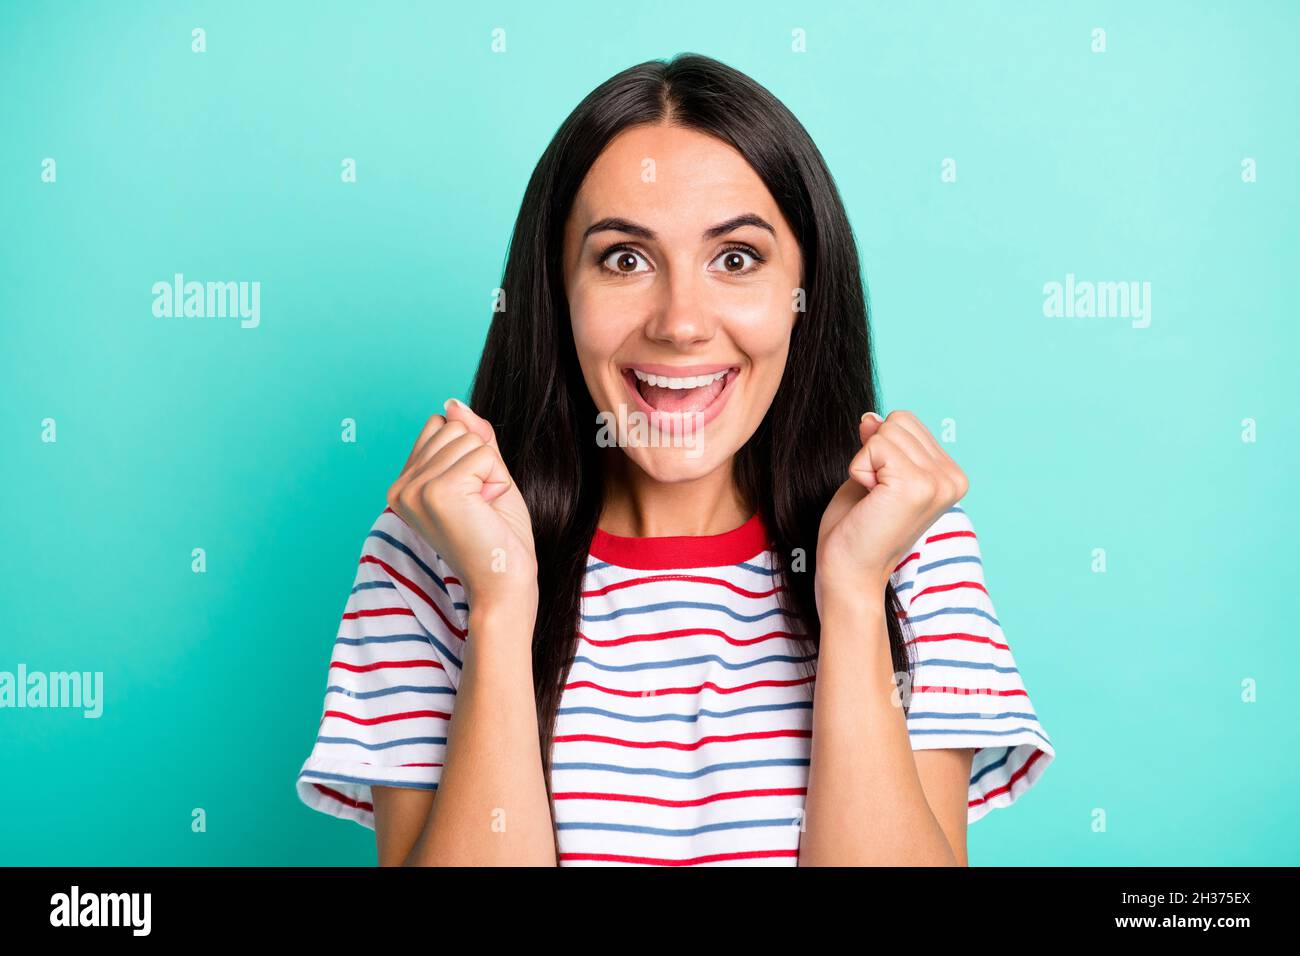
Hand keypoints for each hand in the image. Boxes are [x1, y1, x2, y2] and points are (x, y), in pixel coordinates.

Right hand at [386, 398, 538, 612]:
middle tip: (481, 505)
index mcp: (403, 484)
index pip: (440, 426)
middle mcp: (401, 486)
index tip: (470, 497)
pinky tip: (485, 509)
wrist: (504, 582)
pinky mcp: (437, 492)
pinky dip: (496, 480)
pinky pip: (483, 455)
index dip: (469, 455)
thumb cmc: (498, 536)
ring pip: (470, 439)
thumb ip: (471, 437)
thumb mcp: (486, 475)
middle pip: (454, 428)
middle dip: (481, 462)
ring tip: (483, 509)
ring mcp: (415, 489)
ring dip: (491, 472)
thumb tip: (454, 403)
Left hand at [815, 410, 967, 615]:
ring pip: (886, 430)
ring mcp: (938, 482)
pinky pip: (874, 445)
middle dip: (873, 452)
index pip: (908, 422)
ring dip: (866, 463)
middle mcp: (953, 479)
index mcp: (950, 476)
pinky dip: (859, 469)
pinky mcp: (917, 486)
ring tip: (874, 499)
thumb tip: (871, 417)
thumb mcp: (873, 475)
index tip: (882, 489)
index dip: (880, 449)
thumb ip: (881, 444)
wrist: (850, 572)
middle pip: (899, 421)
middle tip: (876, 495)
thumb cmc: (858, 529)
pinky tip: (870, 499)